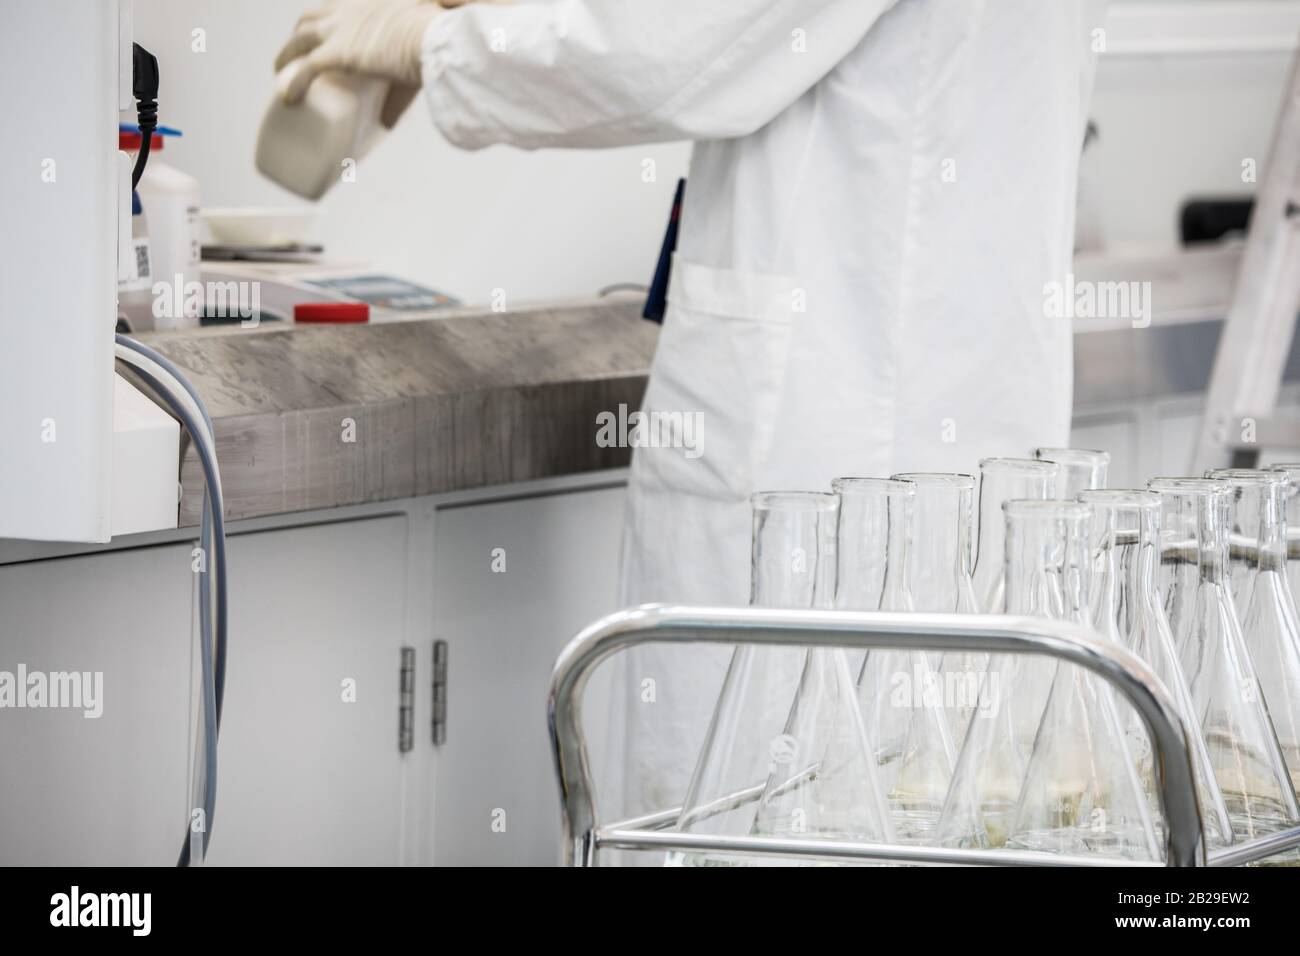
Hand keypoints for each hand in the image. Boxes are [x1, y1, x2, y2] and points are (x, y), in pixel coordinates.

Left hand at [275, 0, 444, 102]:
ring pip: (301, 36)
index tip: (328, 35)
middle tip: (299, 53)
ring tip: (281, 70)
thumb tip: (387, 122)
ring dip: (288, 52)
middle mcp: (352, 7)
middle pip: (314, 15)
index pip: (341, 7)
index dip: (331, 20)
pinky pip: (306, 67)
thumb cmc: (438, 39)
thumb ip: (402, 89)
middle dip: (302, 33)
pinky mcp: (339, 51)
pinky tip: (288, 97)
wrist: (438, 36)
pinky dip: (295, 81)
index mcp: (372, 2)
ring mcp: (342, 28)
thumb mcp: (420, 56)